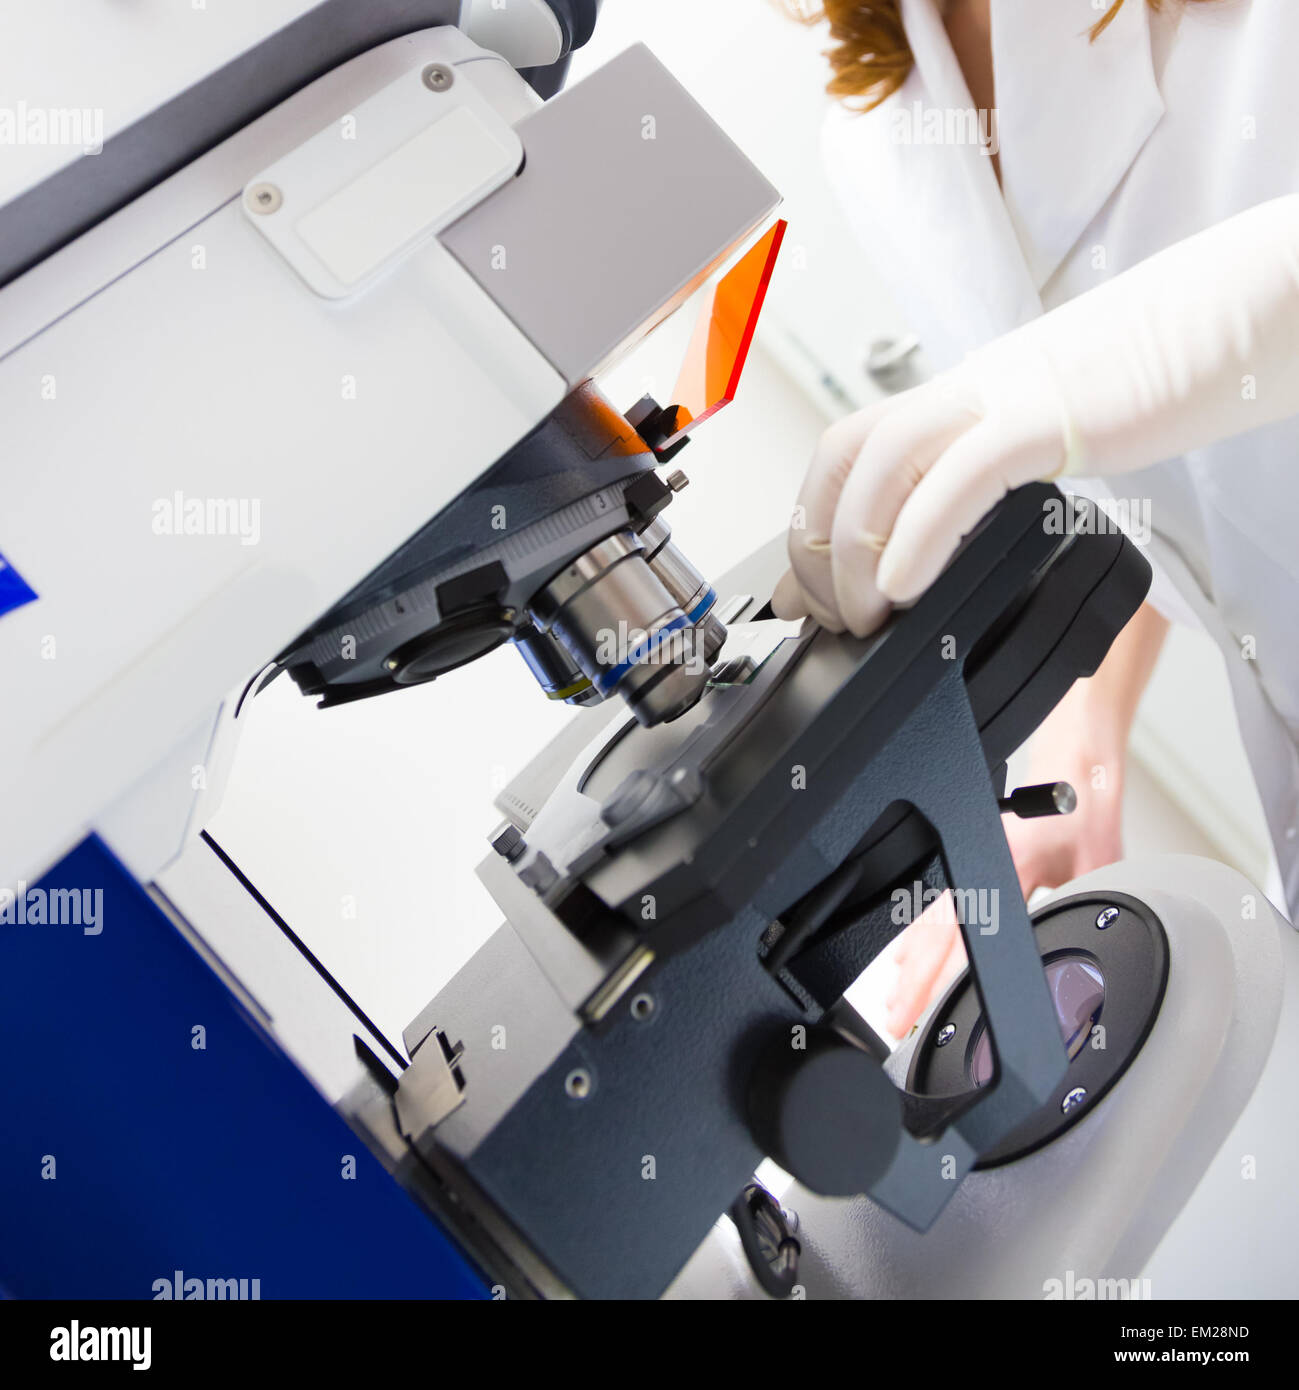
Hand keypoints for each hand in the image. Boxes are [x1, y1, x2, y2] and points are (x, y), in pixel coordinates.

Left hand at [774, 195, 1298, 638]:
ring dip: (853, 551)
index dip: (811, 525)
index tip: (809, 596)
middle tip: (831, 617)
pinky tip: (904, 587)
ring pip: (879, 462)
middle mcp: (966, 391)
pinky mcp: (1049, 415)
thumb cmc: (1158, 374)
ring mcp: (1002, 397)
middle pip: (842, 456)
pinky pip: (958, 477)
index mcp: (963, 397)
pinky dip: (916, 538)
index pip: (849, 451)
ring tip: (865, 617)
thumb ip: (995, 477)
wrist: (1239, 309)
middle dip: (816, 546)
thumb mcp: (1052, 431)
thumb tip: (958, 542)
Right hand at [883, 741, 1124, 1039]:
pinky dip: (919, 930)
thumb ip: (1082, 913)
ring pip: (928, 915)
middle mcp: (980, 863)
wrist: (1077, 765)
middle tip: (896, 1015)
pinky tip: (909, 951)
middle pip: (933, 929)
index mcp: (1007, 866)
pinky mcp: (972, 856)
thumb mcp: (1098, 870)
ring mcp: (970, 859)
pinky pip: (934, 899)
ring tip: (896, 992)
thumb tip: (1082, 954)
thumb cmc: (1086, 808)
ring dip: (911, 958)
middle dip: (912, 977)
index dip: (941, 975)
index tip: (924, 1006)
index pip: (965, 933)